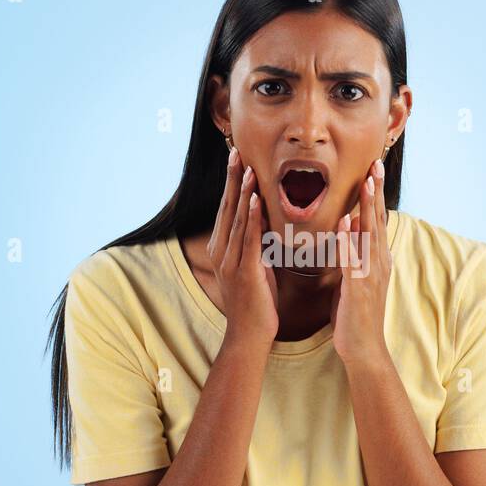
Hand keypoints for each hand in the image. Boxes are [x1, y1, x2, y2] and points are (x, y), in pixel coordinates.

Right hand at [207, 148, 278, 346]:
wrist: (249, 334)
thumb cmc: (255, 302)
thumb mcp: (254, 266)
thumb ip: (255, 244)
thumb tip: (264, 221)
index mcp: (223, 248)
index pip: (227, 209)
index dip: (231, 183)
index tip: (236, 159)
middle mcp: (221, 251)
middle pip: (227, 207)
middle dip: (232, 179)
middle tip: (235, 151)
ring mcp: (230, 261)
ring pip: (236, 219)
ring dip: (241, 192)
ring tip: (245, 167)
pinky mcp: (244, 270)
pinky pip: (248, 239)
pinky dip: (251, 217)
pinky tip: (254, 200)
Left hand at [331, 158, 391, 364]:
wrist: (364, 348)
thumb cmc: (355, 314)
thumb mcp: (355, 277)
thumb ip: (354, 252)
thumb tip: (351, 226)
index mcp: (377, 259)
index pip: (377, 220)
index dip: (375, 195)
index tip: (373, 170)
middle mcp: (378, 263)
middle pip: (378, 220)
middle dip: (376, 192)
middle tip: (376, 164)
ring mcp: (371, 275)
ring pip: (370, 235)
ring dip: (368, 208)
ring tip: (366, 183)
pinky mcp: (359, 288)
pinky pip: (354, 261)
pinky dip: (350, 241)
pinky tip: (346, 224)